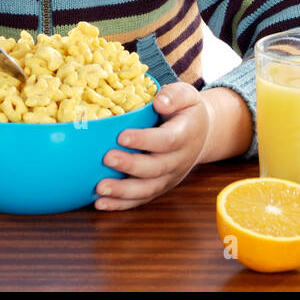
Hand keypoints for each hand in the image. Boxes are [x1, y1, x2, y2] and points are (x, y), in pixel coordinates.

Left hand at [93, 82, 209, 210]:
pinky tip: (101, 203)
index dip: (145, 140)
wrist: (200, 134)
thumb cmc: (186, 111)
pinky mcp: (159, 187)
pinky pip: (140, 199)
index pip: (167, 140)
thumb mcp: (187, 95)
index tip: (122, 136)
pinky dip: (120, 204)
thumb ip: (175, 95)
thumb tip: (159, 102)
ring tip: (100, 188)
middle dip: (130, 165)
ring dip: (123, 191)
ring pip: (147, 189)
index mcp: (186, 135)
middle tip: (107, 158)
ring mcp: (169, 177)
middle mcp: (179, 160)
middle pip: (155, 168)